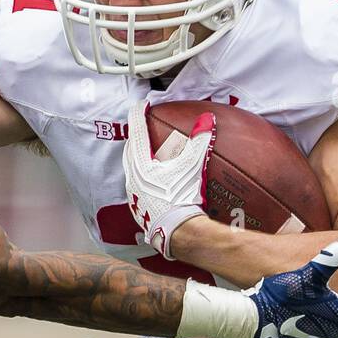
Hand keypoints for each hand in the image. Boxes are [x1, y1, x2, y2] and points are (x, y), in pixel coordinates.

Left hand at [122, 95, 214, 257]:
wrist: (176, 233)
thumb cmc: (182, 198)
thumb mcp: (192, 167)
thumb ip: (200, 141)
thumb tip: (208, 119)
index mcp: (140, 164)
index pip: (137, 131)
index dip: (139, 115)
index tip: (142, 104)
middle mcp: (132, 178)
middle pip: (129, 150)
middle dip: (135, 136)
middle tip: (143, 127)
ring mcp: (133, 195)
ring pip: (131, 170)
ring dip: (137, 158)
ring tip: (147, 153)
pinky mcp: (139, 209)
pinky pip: (137, 187)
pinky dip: (144, 178)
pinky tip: (154, 182)